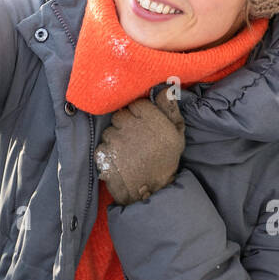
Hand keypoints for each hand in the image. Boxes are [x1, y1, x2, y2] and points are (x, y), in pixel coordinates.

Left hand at [93, 88, 184, 205]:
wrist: (151, 191)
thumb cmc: (165, 161)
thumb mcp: (176, 134)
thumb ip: (170, 109)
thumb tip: (165, 88)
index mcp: (150, 118)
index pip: (136, 103)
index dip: (138, 113)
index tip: (143, 124)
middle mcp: (131, 125)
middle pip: (120, 114)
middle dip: (125, 123)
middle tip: (134, 137)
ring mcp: (115, 139)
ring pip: (109, 129)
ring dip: (115, 138)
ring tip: (127, 151)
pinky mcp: (103, 153)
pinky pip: (102, 145)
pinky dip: (108, 152)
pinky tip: (119, 160)